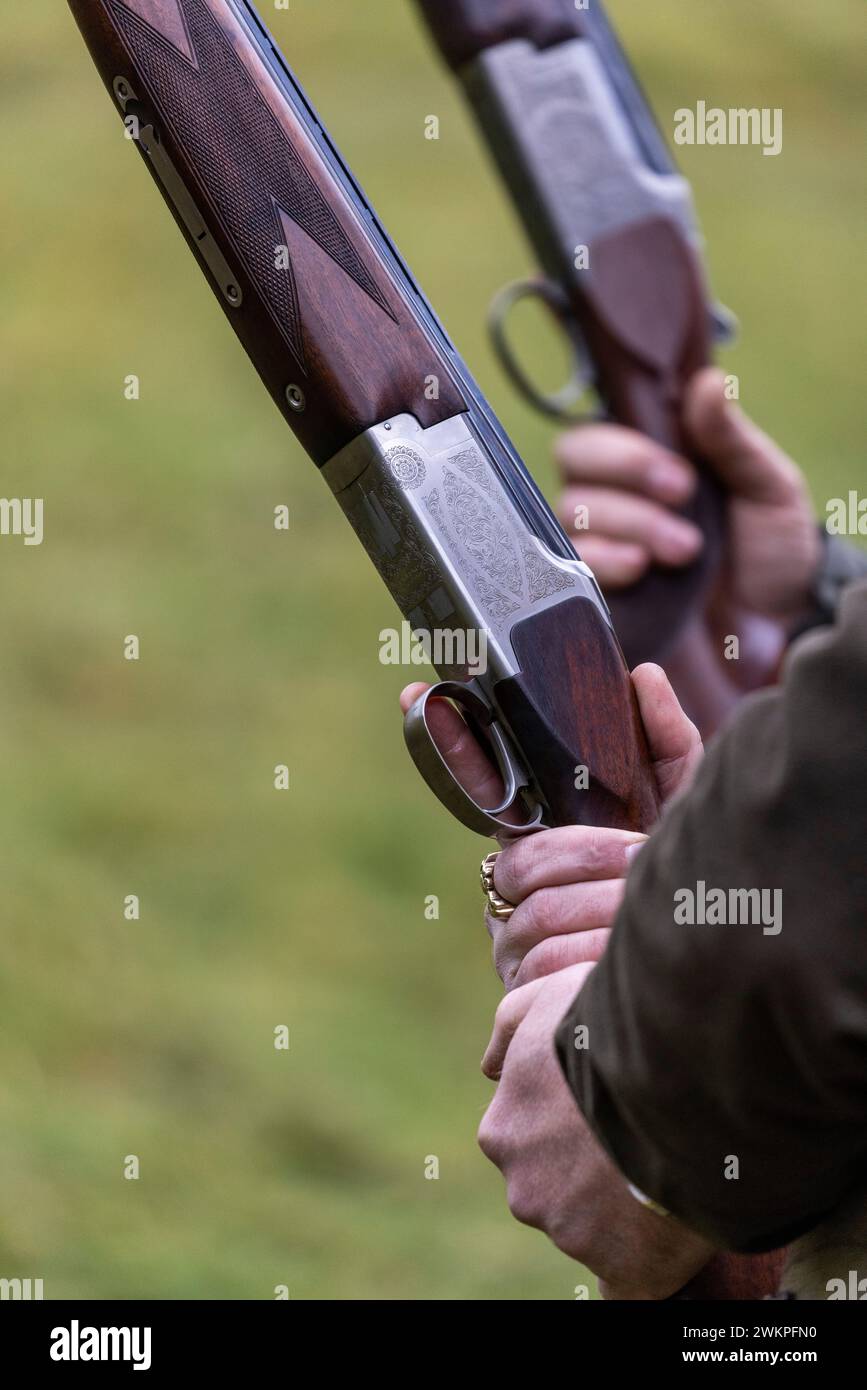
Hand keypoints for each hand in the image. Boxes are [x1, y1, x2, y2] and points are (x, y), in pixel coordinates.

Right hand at [401, 663, 701, 986]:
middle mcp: (511, 882)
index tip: (417, 692)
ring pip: (535, 912)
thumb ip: (666, 744)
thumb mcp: (679, 809)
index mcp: (537, 831)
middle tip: (641, 852)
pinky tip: (620, 957)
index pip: (477, 781)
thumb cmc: (676, 880)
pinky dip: (589, 956)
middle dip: (585, 852)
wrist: (700, 971)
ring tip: (646, 905)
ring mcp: (512, 938)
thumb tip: (642, 674)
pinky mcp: (523, 993)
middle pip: (522, 859)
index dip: (448, 740)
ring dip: (600, 906)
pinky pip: (544, 965)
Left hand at [478, 966, 715, 1297]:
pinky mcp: (623, 1267)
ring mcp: (571, 1231)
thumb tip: (489, 1066)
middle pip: (559, 1190)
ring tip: (675, 1165)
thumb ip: (511, 1025)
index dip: (575, 1125)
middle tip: (647, 1137)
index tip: (612, 1110)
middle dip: (594, 1172)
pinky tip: (662, 1254)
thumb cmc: (609, 1024)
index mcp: (505, 1129)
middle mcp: (525, 1187)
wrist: (672, 1069)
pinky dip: (644, 1270)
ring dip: (627, 1209)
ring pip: (597, 1228)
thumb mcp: (547, 995)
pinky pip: (630, 1284)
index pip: (532, 1140)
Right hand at [556, 368, 821, 718]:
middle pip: (571, 471)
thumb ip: (731, 438)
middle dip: (624, 483)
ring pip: (572, 518)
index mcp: (645, 463)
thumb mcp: (767, 484)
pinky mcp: (601, 592)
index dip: (626, 453)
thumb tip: (708, 383)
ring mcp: (602, 547)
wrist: (782, 618)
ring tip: (685, 550)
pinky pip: (572, 569)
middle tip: (681, 501)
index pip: (593, 439)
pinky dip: (606, 562)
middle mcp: (613, 501)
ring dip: (630, 527)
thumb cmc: (773, 543)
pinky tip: (642, 569)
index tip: (682, 476)